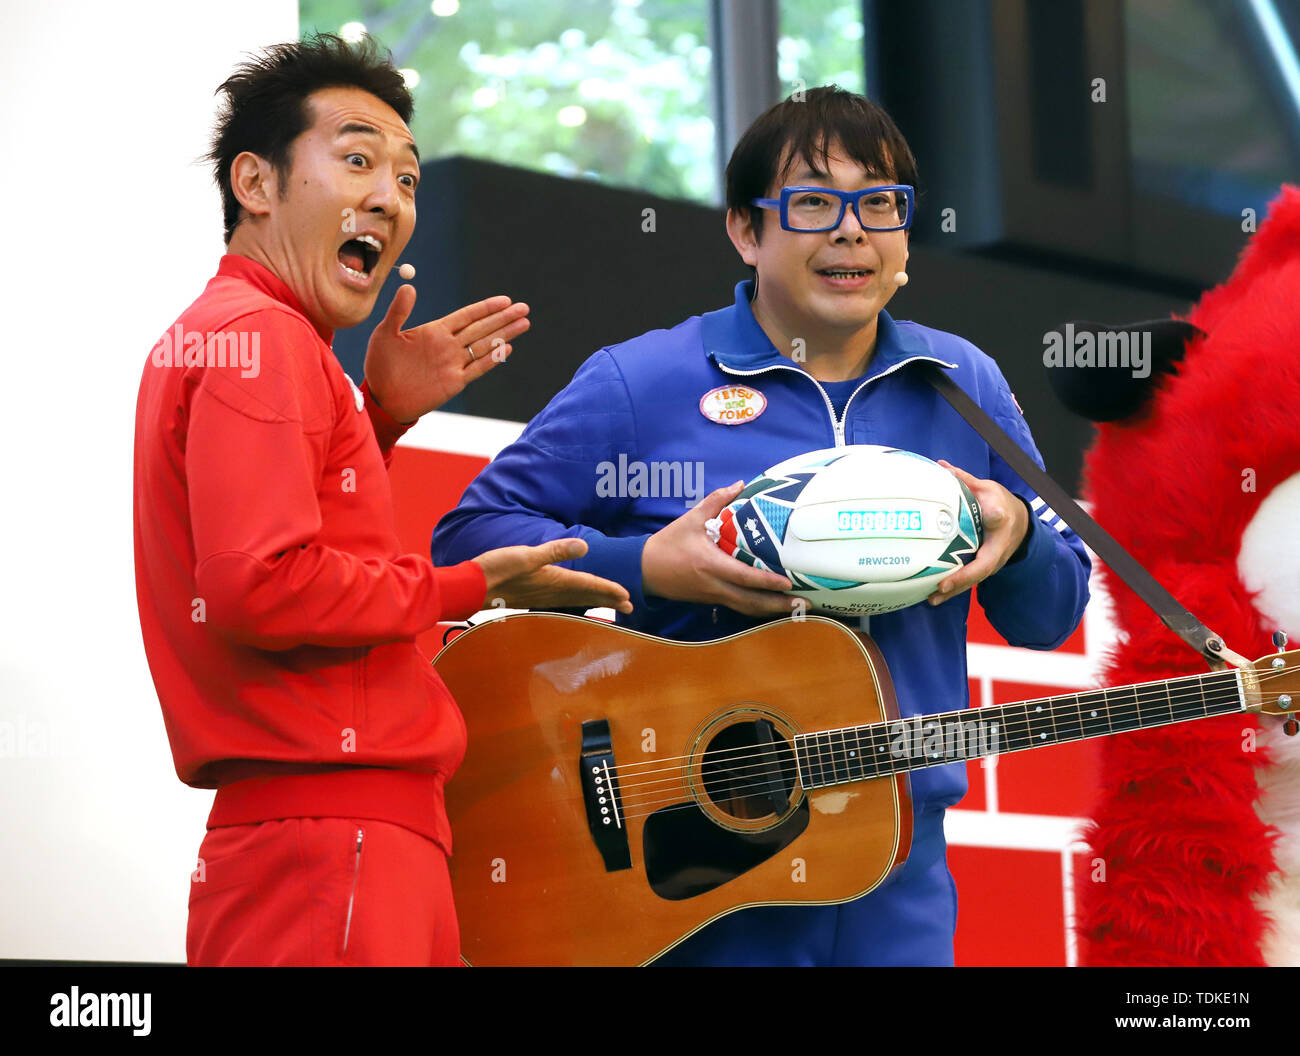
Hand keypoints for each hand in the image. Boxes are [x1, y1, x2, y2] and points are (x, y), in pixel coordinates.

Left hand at [364, 286, 529, 421]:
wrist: (382, 398)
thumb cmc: (381, 365)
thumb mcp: (385, 334)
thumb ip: (398, 311)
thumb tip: (408, 286)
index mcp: (435, 331)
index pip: (467, 315)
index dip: (486, 307)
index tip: (505, 300)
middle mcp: (449, 346)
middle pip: (482, 328)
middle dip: (503, 318)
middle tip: (524, 308)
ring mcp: (453, 364)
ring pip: (485, 345)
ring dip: (505, 334)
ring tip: (523, 323)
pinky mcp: (454, 382)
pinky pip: (477, 368)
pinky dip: (492, 359)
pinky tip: (507, 348)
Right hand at [472, 538, 631, 613]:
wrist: (472, 586)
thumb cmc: (498, 570)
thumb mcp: (527, 555)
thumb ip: (556, 551)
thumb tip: (584, 547)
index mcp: (554, 581)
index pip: (588, 586)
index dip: (609, 590)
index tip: (628, 597)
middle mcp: (551, 592)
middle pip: (587, 596)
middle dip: (609, 600)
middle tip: (630, 607)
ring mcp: (541, 595)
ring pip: (576, 599)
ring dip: (595, 601)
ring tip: (610, 603)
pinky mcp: (532, 595)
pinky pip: (562, 600)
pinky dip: (576, 599)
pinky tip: (575, 598)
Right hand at [642, 482, 799, 617]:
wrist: (645, 569)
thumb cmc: (668, 543)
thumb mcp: (691, 519)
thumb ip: (716, 502)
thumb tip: (740, 484)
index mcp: (710, 565)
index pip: (743, 577)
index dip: (767, 581)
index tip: (788, 582)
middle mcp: (714, 584)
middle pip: (750, 601)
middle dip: (777, 604)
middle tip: (803, 602)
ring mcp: (713, 596)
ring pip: (746, 608)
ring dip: (771, 610)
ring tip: (795, 608)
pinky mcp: (712, 600)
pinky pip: (738, 607)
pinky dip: (757, 608)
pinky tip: (772, 606)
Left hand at [927, 460, 1029, 604]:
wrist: (1019, 523)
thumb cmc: (1001, 504)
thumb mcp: (988, 490)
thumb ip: (966, 481)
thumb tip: (942, 466)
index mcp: (1001, 524)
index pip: (995, 522)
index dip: (986, 522)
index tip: (973, 532)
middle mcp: (998, 549)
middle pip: (982, 567)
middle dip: (962, 578)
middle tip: (941, 586)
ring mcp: (992, 563)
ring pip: (973, 580)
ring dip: (954, 591)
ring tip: (932, 600)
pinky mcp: (982, 569)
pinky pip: (968, 581)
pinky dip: (952, 589)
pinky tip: (932, 597)